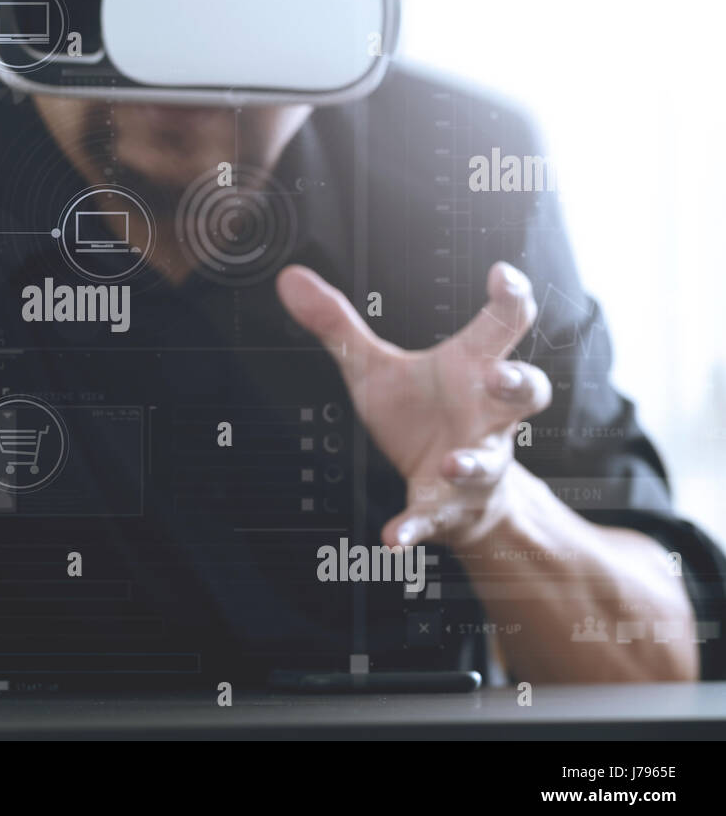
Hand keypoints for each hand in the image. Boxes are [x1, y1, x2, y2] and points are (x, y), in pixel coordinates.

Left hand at [275, 261, 550, 550]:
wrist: (448, 488)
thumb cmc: (422, 415)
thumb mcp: (374, 367)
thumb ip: (336, 324)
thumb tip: (290, 279)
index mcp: (471, 370)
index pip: (504, 327)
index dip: (511, 298)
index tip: (503, 275)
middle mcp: (485, 416)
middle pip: (526, 392)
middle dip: (519, 383)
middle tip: (500, 375)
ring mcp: (475, 463)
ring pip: (489, 463)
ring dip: (472, 464)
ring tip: (451, 464)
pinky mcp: (448, 507)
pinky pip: (435, 518)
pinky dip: (414, 528)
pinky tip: (392, 540)